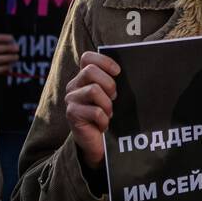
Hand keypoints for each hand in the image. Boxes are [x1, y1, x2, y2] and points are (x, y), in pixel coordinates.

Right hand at [66, 51, 119, 168]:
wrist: (97, 143)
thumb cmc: (107, 115)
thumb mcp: (110, 95)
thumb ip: (112, 81)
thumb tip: (130, 70)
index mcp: (83, 77)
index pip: (87, 57)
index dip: (104, 61)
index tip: (118, 72)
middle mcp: (74, 86)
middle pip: (90, 70)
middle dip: (108, 84)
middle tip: (114, 98)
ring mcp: (71, 99)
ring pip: (93, 90)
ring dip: (107, 104)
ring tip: (108, 113)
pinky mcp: (72, 114)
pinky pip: (95, 111)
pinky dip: (104, 120)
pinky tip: (103, 125)